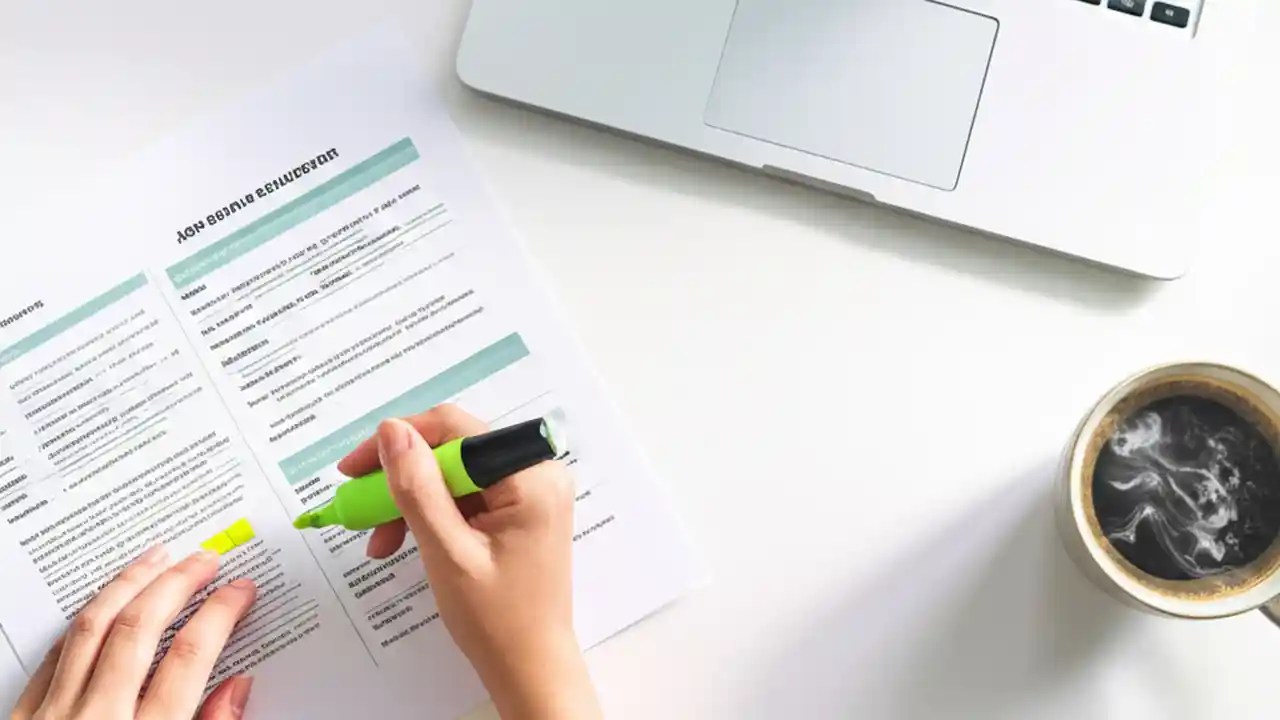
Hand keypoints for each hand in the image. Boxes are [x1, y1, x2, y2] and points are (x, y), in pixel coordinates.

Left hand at [12, 548, 256, 719]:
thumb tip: (237, 690)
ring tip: (158, 556)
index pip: (189, 658)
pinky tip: (103, 601)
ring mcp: (51, 718)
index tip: (241, 590)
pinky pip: (55, 654)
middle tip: (207, 558)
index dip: (220, 614)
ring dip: (129, 582)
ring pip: (91, 626)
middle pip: (140, 628)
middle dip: (179, 582)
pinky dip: (84, 618)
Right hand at [338, 405, 601, 719]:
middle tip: (359, 511)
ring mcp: (530, 492)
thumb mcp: (447, 551)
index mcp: (532, 477)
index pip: (456, 429)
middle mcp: (537, 473)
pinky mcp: (519, 511)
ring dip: (411, 501)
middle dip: (402, 480)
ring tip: (379, 542)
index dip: (400, 441)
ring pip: (453, 475)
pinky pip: (466, 496)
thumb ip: (417, 488)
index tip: (354, 468)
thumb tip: (392, 430)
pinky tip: (403, 540)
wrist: (529, 667)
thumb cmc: (496, 619)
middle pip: (454, 450)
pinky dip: (431, 514)